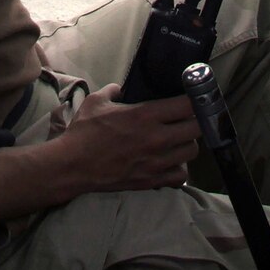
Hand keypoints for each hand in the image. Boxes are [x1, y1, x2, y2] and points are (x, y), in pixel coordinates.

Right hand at [61, 83, 199, 192]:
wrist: (73, 166)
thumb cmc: (84, 131)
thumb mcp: (97, 101)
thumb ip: (114, 90)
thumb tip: (121, 88)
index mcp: (145, 115)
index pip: (186, 105)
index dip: (194, 99)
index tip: (192, 96)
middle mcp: (156, 138)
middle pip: (196, 129)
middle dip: (196, 121)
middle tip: (188, 118)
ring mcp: (156, 162)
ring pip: (192, 152)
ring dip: (188, 143)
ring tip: (179, 140)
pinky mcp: (152, 181)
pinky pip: (181, 176)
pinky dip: (180, 169)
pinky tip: (171, 162)